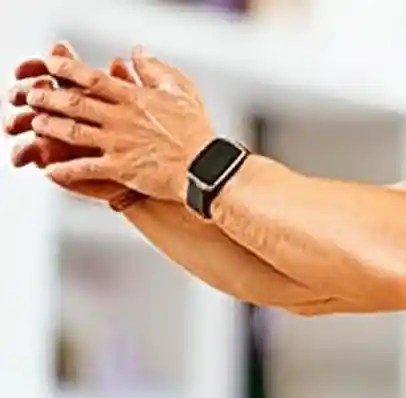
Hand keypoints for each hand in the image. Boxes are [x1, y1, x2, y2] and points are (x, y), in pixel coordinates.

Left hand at [22, 46, 215, 202]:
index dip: (67, 69)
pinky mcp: (120, 168)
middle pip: (74, 104)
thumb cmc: (198, 131)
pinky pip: (85, 168)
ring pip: (73, 133)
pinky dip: (65, 170)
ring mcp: (118, 144)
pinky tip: (50, 170)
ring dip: (51, 128)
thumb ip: (156, 69)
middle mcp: (121, 119)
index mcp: (134, 98)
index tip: (51, 64)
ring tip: (37, 125)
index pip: (92, 78)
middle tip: (33, 96)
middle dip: (48, 98)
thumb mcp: (182, 90)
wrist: (205, 168)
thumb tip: (137, 53)